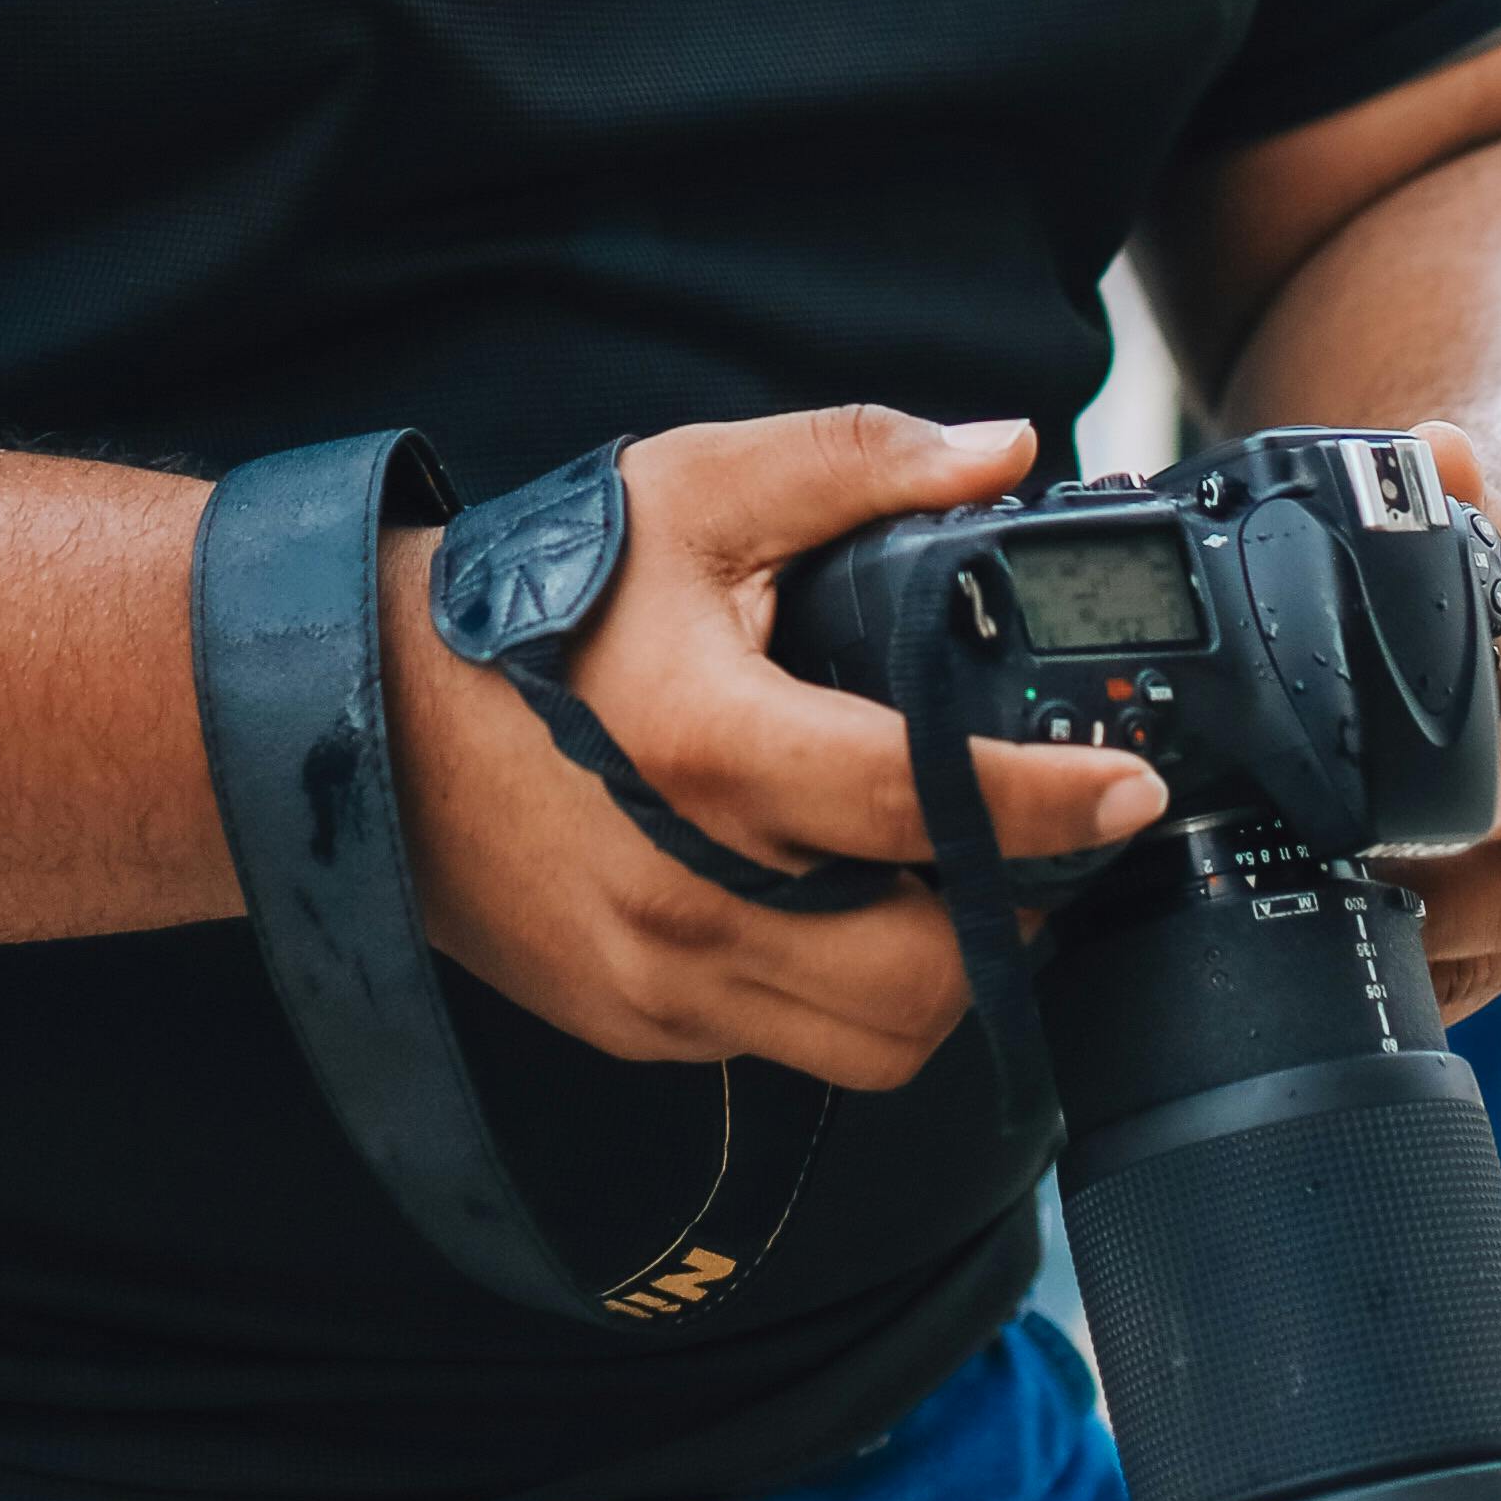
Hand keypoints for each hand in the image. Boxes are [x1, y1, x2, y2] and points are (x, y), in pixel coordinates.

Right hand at [383, 407, 1168, 1093]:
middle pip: (924, 974)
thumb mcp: (692, 494)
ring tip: (956, 883)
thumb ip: (854, 462)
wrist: (372, 718)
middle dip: (1011, 917)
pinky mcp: (639, 1025)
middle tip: (1043, 845)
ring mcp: (659, 978)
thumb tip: (999, 451)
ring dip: (942, 975)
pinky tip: (847, 908)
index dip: (1047, 805)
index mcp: (708, 745)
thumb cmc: (537, 602)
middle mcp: (687, 888)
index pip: (919, 802)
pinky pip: (790, 1049)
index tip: (1129, 790)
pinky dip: (849, 995)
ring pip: (875, 1043)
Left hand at [1391, 425, 1500, 1023]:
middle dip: (1464, 893)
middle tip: (1363, 893)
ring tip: (1345, 946)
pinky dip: (1434, 980)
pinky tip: (1358, 978)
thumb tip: (1437, 448)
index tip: (1486, 798)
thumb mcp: (1465, 520)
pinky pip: (1497, 968)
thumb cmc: (1488, 583)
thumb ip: (1443, 484)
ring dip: (1442, 948)